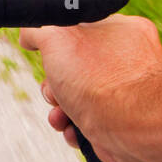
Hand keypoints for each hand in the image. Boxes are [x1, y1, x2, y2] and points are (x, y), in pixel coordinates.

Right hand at [19, 15, 161, 161]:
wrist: (131, 127)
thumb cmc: (100, 80)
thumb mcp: (56, 37)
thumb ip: (39, 30)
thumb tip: (29, 36)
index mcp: (122, 31)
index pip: (80, 34)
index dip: (57, 50)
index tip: (49, 63)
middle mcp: (130, 61)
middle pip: (76, 70)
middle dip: (56, 88)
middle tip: (55, 94)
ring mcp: (129, 93)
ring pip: (81, 99)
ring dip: (61, 111)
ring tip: (61, 118)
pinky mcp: (126, 122)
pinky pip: (93, 123)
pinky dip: (77, 129)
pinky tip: (75, 131)